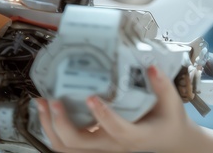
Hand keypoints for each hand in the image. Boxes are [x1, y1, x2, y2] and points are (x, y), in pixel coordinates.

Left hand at [37, 65, 206, 152]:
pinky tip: (47, 110)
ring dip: (49, 127)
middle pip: (78, 144)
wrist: (167, 138)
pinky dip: (52, 128)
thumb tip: (151, 67)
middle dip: (60, 122)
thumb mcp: (172, 102)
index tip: (91, 97)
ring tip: (41, 103)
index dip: (103, 116)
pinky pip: (67, 143)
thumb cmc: (167, 120)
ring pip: (67, 147)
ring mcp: (101, 146)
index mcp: (134, 136)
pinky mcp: (93, 143)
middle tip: (52, 100)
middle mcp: (113, 145)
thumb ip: (162, 85)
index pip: (117, 130)